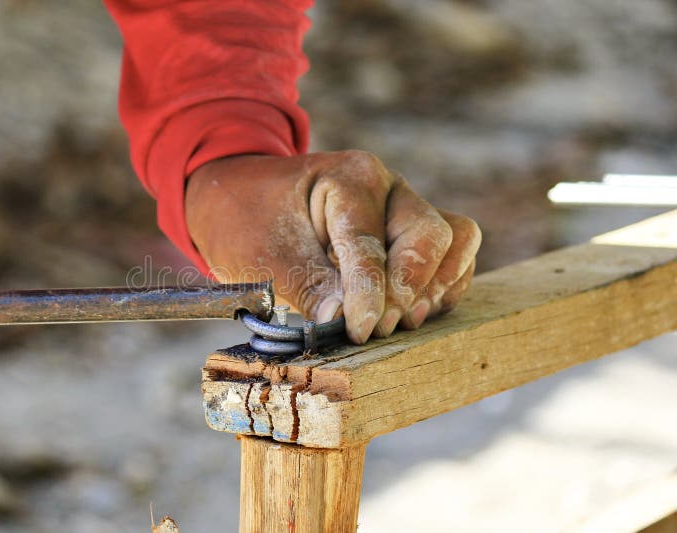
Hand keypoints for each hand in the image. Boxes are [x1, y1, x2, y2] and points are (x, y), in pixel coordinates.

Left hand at [186, 151, 480, 344]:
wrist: (241, 200)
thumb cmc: (249, 220)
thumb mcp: (263, 253)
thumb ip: (306, 285)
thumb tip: (345, 321)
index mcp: (349, 178)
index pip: (369, 241)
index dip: (369, 292)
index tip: (360, 331)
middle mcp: (388, 188)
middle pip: (430, 234)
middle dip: (409, 288)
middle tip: (379, 329)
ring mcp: (405, 210)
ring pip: (455, 241)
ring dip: (434, 288)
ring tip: (402, 323)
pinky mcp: (412, 236)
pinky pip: (452, 258)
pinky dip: (442, 289)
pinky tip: (414, 315)